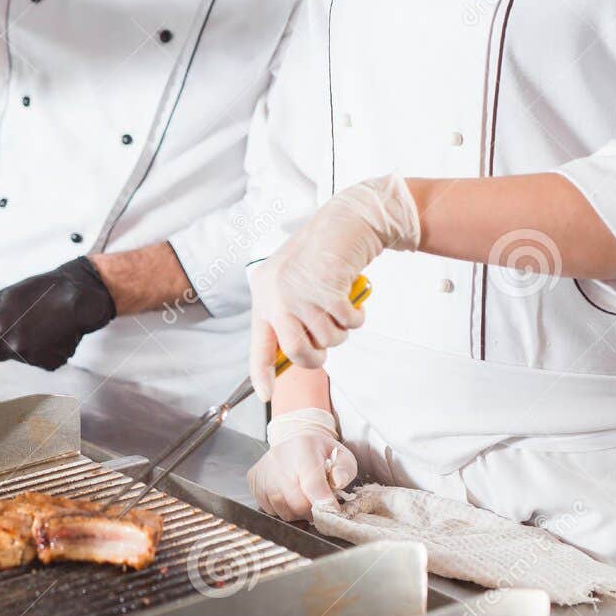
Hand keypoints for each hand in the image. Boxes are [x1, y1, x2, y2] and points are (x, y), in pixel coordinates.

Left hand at [0, 258, 117, 369]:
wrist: (79, 296)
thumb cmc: (42, 291)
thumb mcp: (3, 297)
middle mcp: (14, 347)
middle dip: (0, 342)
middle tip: (17, 321)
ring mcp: (33, 358)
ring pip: (18, 356)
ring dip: (22, 344)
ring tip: (38, 323)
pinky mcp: (50, 364)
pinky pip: (37, 360)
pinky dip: (41, 350)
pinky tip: (50, 332)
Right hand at [248, 409, 359, 521]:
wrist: (294, 442)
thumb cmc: (320, 453)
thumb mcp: (342, 455)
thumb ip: (345, 469)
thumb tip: (338, 482)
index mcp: (304, 448)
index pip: (312, 484)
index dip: (324, 504)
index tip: (333, 511)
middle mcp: (278, 458)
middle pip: (297, 503)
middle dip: (312, 511)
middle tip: (319, 506)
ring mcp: (263, 470)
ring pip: (283, 511)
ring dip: (297, 513)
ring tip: (304, 499)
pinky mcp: (253, 480)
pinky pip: (270, 510)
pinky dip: (283, 510)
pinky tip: (289, 496)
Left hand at [250, 173, 418, 396]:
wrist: (346, 220)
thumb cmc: (321, 253)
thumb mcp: (293, 281)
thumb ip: (288, 314)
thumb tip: (293, 355)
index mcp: (264, 295)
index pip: (259, 343)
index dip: (262, 373)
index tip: (266, 394)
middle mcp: (276, 295)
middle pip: (298, 352)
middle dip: (318, 355)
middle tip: (328, 340)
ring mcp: (300, 292)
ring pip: (328, 340)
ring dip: (342, 330)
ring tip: (340, 307)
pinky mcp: (326, 288)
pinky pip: (347, 324)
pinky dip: (356, 317)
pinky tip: (352, 298)